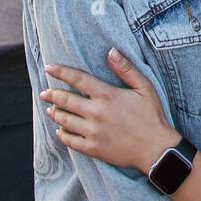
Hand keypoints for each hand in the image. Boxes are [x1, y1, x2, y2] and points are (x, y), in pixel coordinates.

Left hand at [41, 49, 174, 173]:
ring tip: (50, 109)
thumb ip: (126, 69)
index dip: (60, 72)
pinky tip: (60, 130)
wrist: (156, 149)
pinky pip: (69, 141)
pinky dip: (62, 134)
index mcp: (107, 96)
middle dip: (51, 94)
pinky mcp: (93, 148)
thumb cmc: (152, 116)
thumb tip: (111, 51)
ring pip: (64, 120)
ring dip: (54, 113)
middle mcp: (96, 113)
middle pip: (65, 100)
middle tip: (44, 92)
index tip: (49, 68)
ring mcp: (93, 132)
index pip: (77, 79)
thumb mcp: (144, 88)